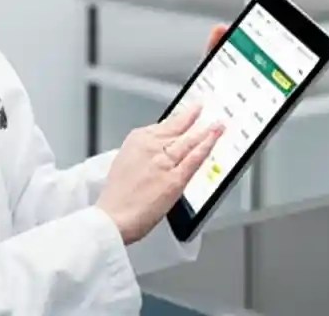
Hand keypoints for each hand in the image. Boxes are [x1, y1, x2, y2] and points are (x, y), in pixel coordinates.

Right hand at [96, 103, 223, 243]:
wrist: (112, 217)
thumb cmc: (116, 196)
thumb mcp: (124, 163)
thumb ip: (143, 153)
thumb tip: (160, 150)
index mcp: (137, 141)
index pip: (164, 124)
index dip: (179, 117)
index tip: (188, 112)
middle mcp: (151, 147)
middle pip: (178, 129)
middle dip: (193, 118)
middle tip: (204, 110)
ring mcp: (164, 162)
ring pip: (189, 141)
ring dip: (206, 130)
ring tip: (217, 124)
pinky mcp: (175, 179)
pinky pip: (195, 159)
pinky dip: (207, 147)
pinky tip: (214, 140)